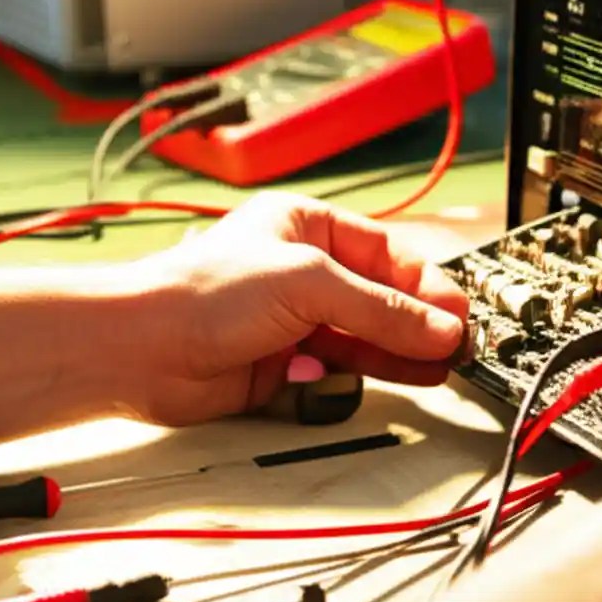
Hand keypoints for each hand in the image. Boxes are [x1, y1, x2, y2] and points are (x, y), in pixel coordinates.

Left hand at [127, 191, 468, 425]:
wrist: (142, 351)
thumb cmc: (199, 294)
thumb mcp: (309, 284)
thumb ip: (381, 309)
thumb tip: (437, 325)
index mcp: (308, 227)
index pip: (388, 254)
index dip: (427, 284)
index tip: (456, 311)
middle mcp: (305, 271)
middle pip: (383, 296)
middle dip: (422, 320)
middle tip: (458, 342)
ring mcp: (298, 318)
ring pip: (369, 333)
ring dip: (406, 349)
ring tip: (443, 363)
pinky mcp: (289, 362)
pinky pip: (347, 365)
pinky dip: (376, 371)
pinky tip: (405, 374)